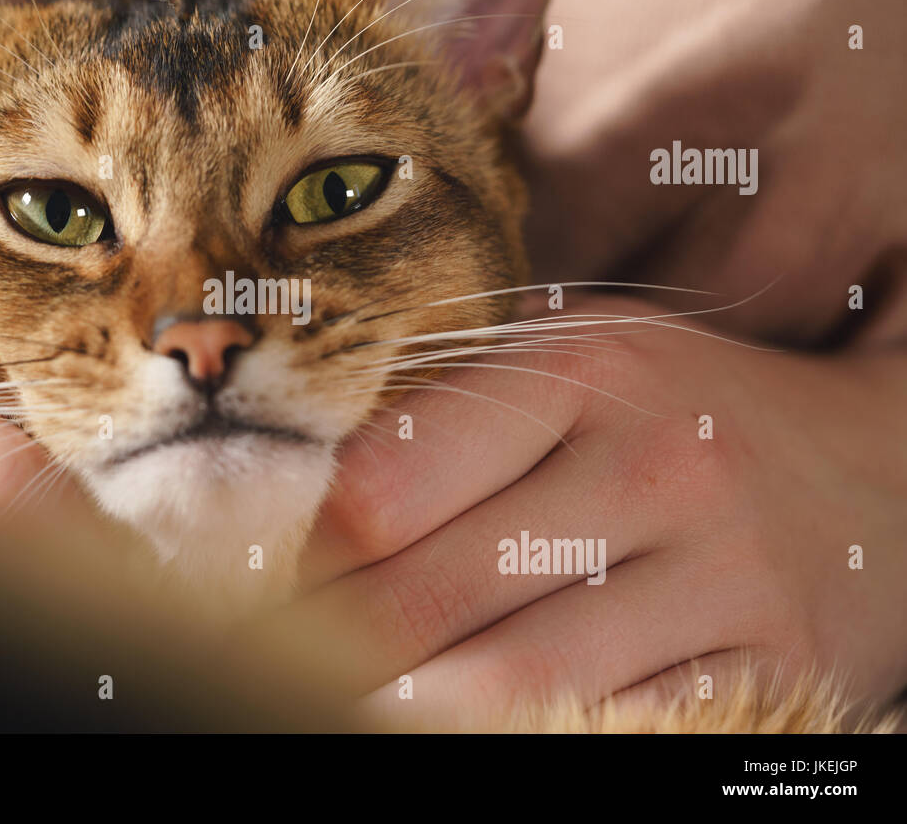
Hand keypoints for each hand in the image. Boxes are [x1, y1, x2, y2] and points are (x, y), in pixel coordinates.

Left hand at [288, 294, 906, 727]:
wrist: (872, 462)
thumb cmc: (681, 408)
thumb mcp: (572, 363)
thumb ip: (449, 412)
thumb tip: (300, 500)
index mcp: (581, 371)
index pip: (383, 487)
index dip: (296, 554)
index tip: (255, 587)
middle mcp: (656, 463)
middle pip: (429, 595)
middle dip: (329, 646)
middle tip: (267, 664)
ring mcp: (725, 572)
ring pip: (512, 682)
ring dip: (405, 708)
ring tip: (342, 703)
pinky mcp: (779, 663)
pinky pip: (621, 730)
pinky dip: (531, 736)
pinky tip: (466, 724)